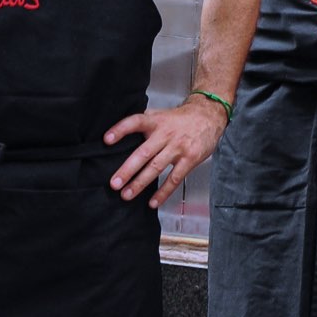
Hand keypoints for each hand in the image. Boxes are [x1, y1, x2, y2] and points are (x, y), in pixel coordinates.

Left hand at [104, 97, 228, 207]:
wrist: (209, 116)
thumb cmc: (181, 118)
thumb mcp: (161, 114)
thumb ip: (144, 122)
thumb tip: (119, 133)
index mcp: (156, 121)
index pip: (136, 122)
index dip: (121, 130)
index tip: (107, 140)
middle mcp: (166, 134)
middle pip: (144, 153)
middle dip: (128, 169)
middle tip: (114, 183)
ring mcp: (178, 147)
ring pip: (156, 167)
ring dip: (140, 183)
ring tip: (127, 195)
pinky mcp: (189, 159)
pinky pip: (174, 178)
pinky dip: (163, 192)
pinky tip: (152, 202)